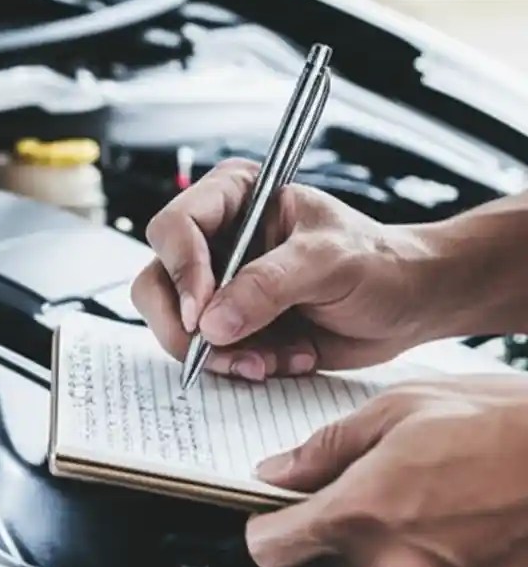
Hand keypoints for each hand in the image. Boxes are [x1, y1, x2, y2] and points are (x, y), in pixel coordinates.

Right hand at [130, 159, 434, 380]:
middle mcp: (215, 241)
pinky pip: (205, 354)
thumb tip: (212, 323)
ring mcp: (218, 287)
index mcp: (234, 199)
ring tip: (270, 360)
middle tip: (220, 351)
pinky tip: (285, 359)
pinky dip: (239, 367)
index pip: (175, 228)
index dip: (181, 272)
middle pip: (156, 283)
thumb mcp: (330, 261)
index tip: (203, 314)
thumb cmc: (380, 262)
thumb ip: (269, 286)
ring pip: (173, 325)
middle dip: (186, 326)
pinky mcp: (229, 326)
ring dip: (217, 354)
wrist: (409, 304)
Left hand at [245, 375, 527, 566]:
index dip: (264, 527)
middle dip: (327, 529)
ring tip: (423, 498)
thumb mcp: (401, 409)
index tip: (273, 509)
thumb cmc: (509, 428)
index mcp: (358, 518)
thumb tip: (278, 470)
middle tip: (364, 484)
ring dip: (379, 548)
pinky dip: (425, 563)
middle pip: (318, 565)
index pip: (268, 550)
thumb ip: (326, 448)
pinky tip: (456, 521)